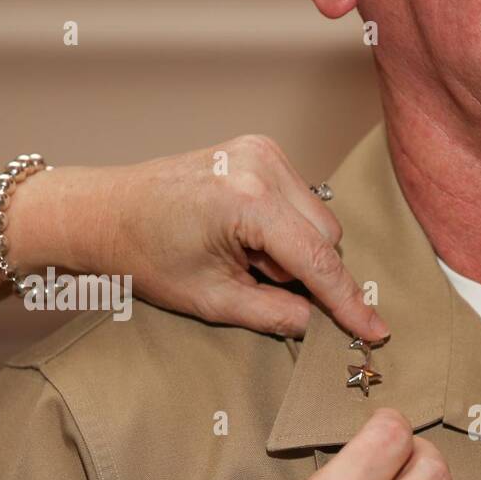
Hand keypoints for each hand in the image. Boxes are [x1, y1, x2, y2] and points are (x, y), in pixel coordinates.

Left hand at [35, 134, 387, 341]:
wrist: (105, 211)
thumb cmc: (145, 254)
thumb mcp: (211, 300)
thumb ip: (274, 315)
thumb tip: (319, 324)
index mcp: (248, 201)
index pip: (319, 261)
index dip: (349, 302)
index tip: (375, 330)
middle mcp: (262, 165)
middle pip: (328, 238)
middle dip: (306, 272)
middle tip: (255, 282)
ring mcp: (263, 151)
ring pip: (320, 221)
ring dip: (296, 250)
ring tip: (245, 257)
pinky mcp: (261, 149)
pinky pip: (302, 203)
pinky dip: (285, 229)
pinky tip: (247, 236)